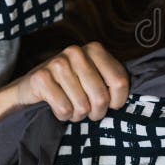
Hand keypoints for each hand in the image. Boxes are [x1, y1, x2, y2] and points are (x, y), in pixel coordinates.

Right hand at [12, 42, 129, 121]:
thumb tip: (133, 99)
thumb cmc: (71, 85)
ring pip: (82, 106)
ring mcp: (57, 63)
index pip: (120, 81)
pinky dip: (63, 116)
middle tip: (91, 113)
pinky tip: (60, 108)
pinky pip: (64, 109)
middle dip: (97, 112)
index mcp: (95, 49)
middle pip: (101, 97)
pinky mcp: (41, 78)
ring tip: (73, 109)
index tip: (112, 106)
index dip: (118, 101)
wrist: (31, 88)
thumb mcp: (95, 77)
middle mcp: (76, 52)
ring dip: (78, 115)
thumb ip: (112, 81)